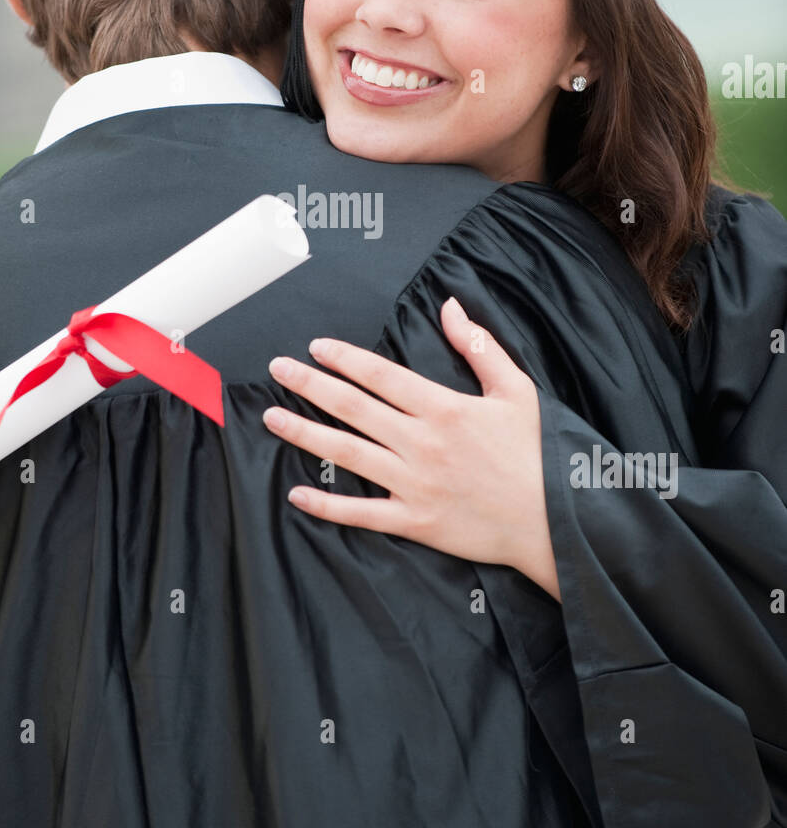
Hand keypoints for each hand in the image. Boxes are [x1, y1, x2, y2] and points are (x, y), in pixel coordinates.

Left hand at [262, 297, 558, 599]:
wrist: (554, 521)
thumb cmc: (537, 454)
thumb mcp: (516, 390)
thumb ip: (479, 346)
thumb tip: (450, 306)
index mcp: (444, 408)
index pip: (380, 375)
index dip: (344, 358)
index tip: (316, 346)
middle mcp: (421, 444)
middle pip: (352, 408)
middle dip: (309, 384)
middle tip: (277, 369)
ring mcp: (414, 484)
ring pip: (346, 454)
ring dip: (305, 432)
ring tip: (272, 417)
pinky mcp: (415, 521)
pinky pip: (361, 513)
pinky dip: (327, 505)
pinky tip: (297, 493)